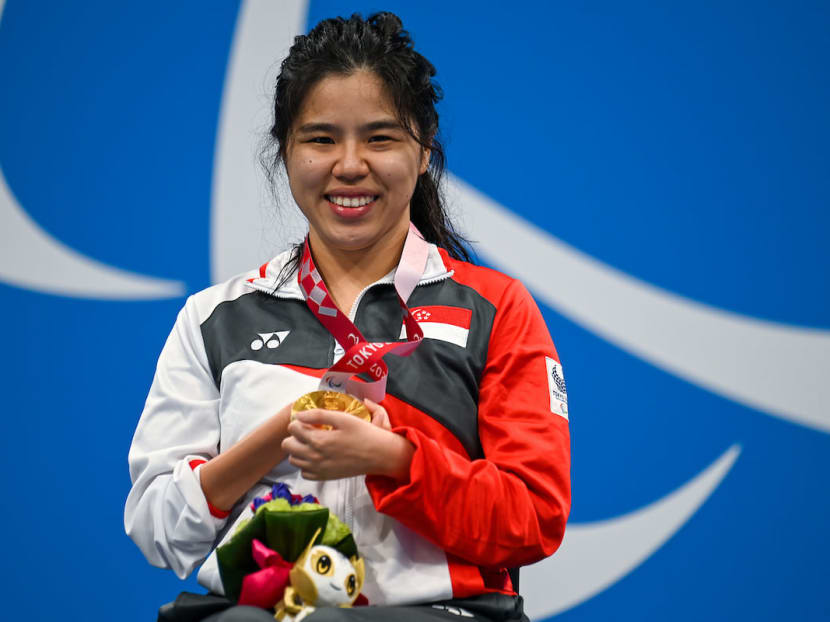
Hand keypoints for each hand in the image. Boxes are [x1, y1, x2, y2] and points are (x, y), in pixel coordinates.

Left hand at [281, 400, 411, 480]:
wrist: (379, 455)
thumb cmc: (363, 434)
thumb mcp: (342, 418)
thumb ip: (318, 415)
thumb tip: (299, 415)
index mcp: (318, 440)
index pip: (292, 429)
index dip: (298, 421)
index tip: (308, 420)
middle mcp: (314, 457)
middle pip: (287, 445)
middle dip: (294, 435)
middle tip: (309, 431)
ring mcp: (318, 469)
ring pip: (293, 460)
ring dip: (298, 449)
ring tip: (312, 443)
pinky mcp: (324, 477)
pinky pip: (304, 473)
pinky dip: (306, 464)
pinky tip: (317, 456)